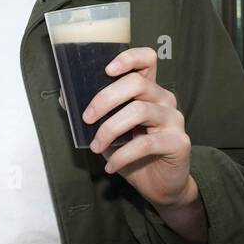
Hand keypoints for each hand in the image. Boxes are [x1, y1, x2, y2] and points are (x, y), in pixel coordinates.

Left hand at [82, 46, 194, 209]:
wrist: (159, 186)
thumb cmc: (133, 154)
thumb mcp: (109, 131)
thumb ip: (94, 113)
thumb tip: (65, 96)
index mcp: (149, 90)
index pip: (147, 59)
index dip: (128, 58)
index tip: (106, 69)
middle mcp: (164, 99)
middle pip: (137, 83)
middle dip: (105, 99)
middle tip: (86, 119)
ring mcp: (174, 119)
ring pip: (139, 111)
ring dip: (109, 129)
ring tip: (95, 147)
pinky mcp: (178, 142)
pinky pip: (145, 144)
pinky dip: (122, 155)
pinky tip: (110, 166)